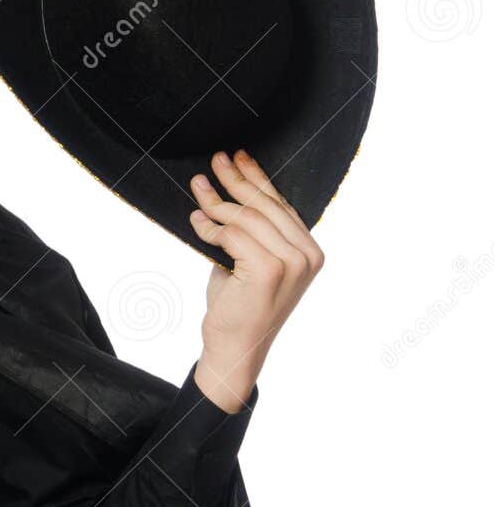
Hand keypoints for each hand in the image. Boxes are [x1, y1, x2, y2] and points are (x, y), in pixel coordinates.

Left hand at [187, 149, 324, 410]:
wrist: (235, 348)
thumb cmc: (240, 307)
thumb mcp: (249, 263)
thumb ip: (252, 234)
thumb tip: (229, 195)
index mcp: (310, 252)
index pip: (281, 205)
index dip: (259, 178)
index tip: (239, 157)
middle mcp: (308, 256)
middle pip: (266, 206)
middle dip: (237, 179)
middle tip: (216, 160)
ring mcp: (292, 263)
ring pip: (247, 218)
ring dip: (216, 202)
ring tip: (197, 188)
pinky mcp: (269, 270)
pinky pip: (233, 234)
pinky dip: (210, 226)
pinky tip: (197, 222)